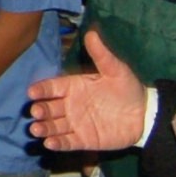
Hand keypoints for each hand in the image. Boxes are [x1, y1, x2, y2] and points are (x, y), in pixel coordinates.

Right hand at [26, 29, 151, 151]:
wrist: (143, 115)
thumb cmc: (127, 89)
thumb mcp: (115, 69)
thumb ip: (101, 54)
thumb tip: (91, 33)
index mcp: (74, 86)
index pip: (53, 86)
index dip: (42, 89)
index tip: (31, 91)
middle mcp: (71, 104)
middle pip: (50, 107)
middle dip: (40, 109)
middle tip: (35, 111)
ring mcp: (76, 123)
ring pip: (54, 126)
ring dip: (44, 127)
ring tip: (36, 129)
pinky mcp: (83, 140)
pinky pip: (67, 142)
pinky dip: (58, 143)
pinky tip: (49, 143)